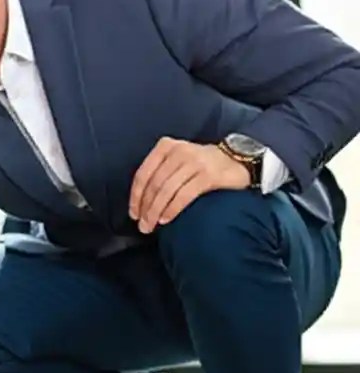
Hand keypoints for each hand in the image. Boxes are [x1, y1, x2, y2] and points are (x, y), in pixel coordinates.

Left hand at [129, 137, 251, 232]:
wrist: (239, 160)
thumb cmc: (202, 165)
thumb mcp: (177, 160)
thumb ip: (160, 172)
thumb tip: (140, 202)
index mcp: (166, 146)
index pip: (143, 174)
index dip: (136, 196)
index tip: (133, 214)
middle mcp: (179, 151)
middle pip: (154, 184)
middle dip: (146, 208)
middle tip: (143, 225)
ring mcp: (194, 162)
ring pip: (167, 190)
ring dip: (156, 211)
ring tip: (152, 225)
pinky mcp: (208, 175)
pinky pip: (184, 195)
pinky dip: (172, 209)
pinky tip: (167, 219)